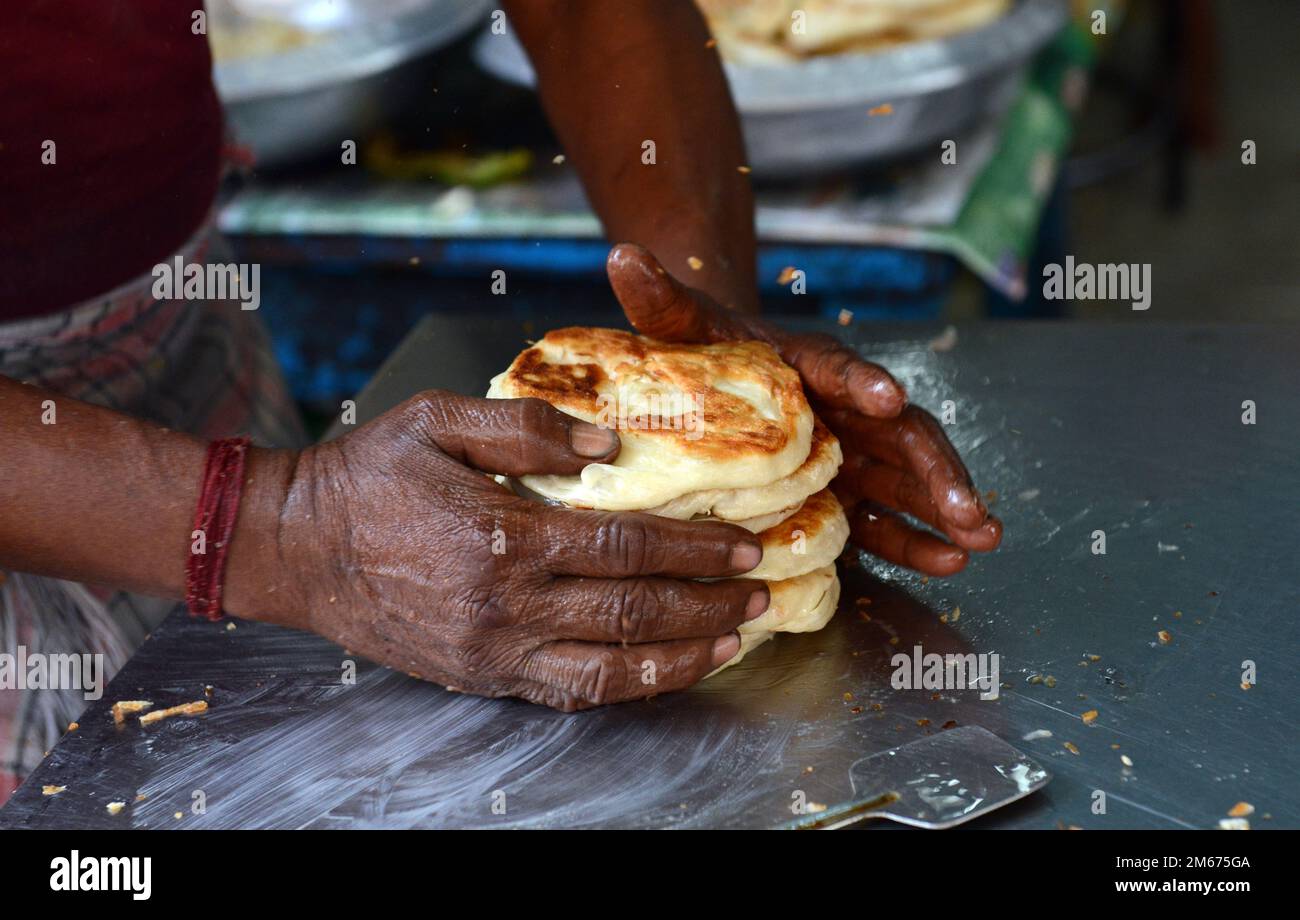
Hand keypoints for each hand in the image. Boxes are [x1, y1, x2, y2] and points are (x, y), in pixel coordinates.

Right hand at [231, 390, 767, 709]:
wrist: (293, 547)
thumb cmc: (366, 475)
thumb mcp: (436, 419)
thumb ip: (524, 425)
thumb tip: (610, 443)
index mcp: (503, 535)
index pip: (626, 546)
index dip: (694, 547)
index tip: (742, 542)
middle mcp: (506, 604)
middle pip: (633, 611)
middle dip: (708, 603)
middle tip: (760, 592)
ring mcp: (493, 651)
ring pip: (610, 669)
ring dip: (682, 656)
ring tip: (734, 640)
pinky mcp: (479, 678)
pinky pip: (566, 694)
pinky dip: (624, 687)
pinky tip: (660, 671)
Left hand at [606, 243, 1000, 576]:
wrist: (721, 369)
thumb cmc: (706, 348)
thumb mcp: (684, 327)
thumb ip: (663, 302)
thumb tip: (621, 255)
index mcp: (807, 363)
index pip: (840, 368)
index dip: (862, 382)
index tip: (888, 397)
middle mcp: (843, 406)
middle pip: (899, 433)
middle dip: (935, 469)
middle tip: (967, 507)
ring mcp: (851, 452)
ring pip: (907, 479)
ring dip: (945, 508)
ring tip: (981, 539)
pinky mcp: (846, 491)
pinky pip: (886, 518)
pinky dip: (915, 540)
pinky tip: (951, 565)